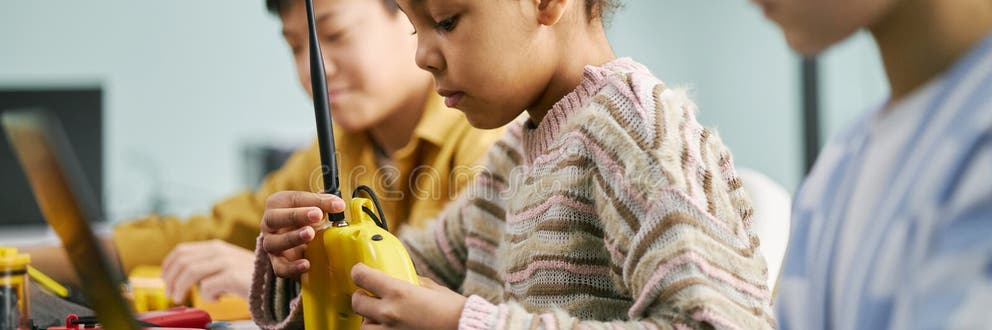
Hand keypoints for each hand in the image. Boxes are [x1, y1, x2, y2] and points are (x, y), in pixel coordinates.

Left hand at [161, 239, 253, 302]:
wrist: (275, 282)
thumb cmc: (249, 277)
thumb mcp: (226, 264)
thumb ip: (207, 265)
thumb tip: (179, 276)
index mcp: (215, 246)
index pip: (181, 251)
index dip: (167, 266)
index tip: (165, 280)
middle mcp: (219, 251)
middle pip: (182, 261)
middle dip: (170, 280)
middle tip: (172, 295)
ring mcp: (226, 262)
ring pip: (190, 272)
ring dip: (180, 288)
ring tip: (181, 299)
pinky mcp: (232, 276)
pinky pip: (207, 286)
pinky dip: (206, 296)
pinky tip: (215, 298)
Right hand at [260, 191, 344, 278]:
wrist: (297, 241)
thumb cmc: (306, 219)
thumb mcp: (315, 208)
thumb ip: (325, 204)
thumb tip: (338, 204)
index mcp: (278, 203)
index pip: (294, 199)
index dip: (315, 201)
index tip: (336, 205)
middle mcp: (269, 223)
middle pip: (275, 218)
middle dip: (297, 215)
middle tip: (318, 215)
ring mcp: (270, 243)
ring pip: (273, 242)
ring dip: (292, 238)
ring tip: (311, 234)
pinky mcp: (276, 263)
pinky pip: (279, 267)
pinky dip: (292, 267)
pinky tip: (306, 264)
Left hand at [351, 263, 465, 329]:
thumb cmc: (453, 310)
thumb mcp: (432, 288)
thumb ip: (413, 282)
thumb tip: (404, 278)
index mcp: (398, 292)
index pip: (363, 277)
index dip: (359, 272)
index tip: (360, 272)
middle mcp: (389, 312)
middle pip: (357, 302)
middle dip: (361, 297)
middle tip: (368, 296)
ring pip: (363, 326)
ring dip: (369, 319)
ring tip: (380, 317)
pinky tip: (389, 327)